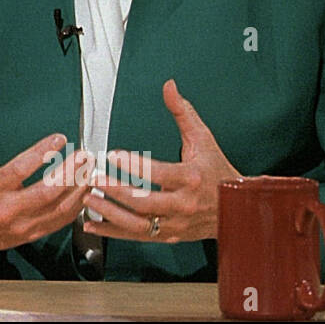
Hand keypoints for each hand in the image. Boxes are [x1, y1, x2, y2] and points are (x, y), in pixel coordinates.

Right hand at [0, 93, 91, 269]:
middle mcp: (7, 209)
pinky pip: (60, 221)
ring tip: (90, 169)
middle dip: (69, 173)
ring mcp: (22, 225)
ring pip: (57, 209)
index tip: (59, 138)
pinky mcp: (33, 234)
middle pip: (45, 193)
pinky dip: (77, 205)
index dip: (41, 153)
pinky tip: (86, 189)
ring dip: (78, 189)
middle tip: (84, 155)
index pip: (19, 170)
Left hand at [82, 79, 240, 242]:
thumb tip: (169, 86)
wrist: (237, 208)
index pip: (159, 173)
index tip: (113, 155)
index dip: (135, 165)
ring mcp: (176, 223)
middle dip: (116, 190)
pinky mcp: (169, 237)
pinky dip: (113, 232)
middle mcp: (183, 204)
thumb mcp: (203, 139)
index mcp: (191, 178)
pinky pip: (137, 237)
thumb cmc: (217, 171)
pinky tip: (92, 223)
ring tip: (88, 200)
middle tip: (93, 179)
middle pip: (144, 201)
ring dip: (109, 213)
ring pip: (138, 224)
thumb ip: (182, 113)